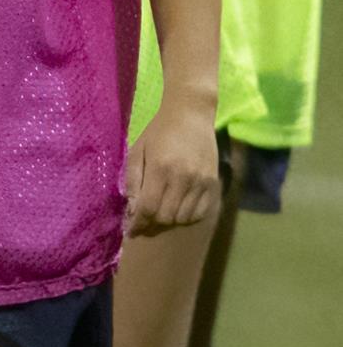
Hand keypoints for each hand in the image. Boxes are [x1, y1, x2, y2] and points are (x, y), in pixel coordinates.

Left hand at [122, 106, 222, 236]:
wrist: (191, 115)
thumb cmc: (158, 132)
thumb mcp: (137, 152)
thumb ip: (133, 181)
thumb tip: (133, 210)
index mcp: (161, 169)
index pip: (149, 208)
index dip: (138, 224)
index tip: (131, 231)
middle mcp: (184, 178)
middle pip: (166, 216)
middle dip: (152, 224)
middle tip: (144, 222)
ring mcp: (202, 181)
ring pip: (184, 217)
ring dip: (169, 221)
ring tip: (160, 214)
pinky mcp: (214, 182)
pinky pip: (202, 212)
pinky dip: (188, 217)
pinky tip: (178, 210)